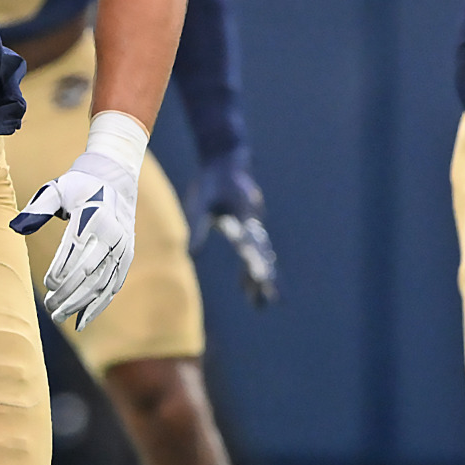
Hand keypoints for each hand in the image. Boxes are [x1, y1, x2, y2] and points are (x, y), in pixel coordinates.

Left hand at [12, 151, 138, 330]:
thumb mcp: (56, 188)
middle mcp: (112, 236)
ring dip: (81, 304)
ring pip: (101, 284)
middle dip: (68, 294)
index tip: (46, 286)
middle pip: (89, 273)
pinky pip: (113, 286)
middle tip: (48, 309)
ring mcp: (123, 249)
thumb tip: (15, 227)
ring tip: (59, 317)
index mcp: (93, 218)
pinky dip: (99, 305)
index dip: (61, 271)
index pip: (75, 251)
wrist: (115, 177)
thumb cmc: (78, 185)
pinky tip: (82, 320)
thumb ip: (37, 208)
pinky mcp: (126, 257)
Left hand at [188, 152, 276, 306]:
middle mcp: (254, 221)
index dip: (257, 262)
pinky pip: (253, 252)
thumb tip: (191, 256)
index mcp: (245, 214)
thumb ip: (198, 226)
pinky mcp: (248, 227)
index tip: (262, 279)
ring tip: (260, 305)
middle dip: (267, 278)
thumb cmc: (212, 180)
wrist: (226, 160)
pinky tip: (246, 287)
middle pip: (263, 254)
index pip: (252, 244)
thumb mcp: (201, 200)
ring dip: (259, 279)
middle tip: (273, 302)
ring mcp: (254, 225)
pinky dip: (251, 269)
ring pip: (260, 256)